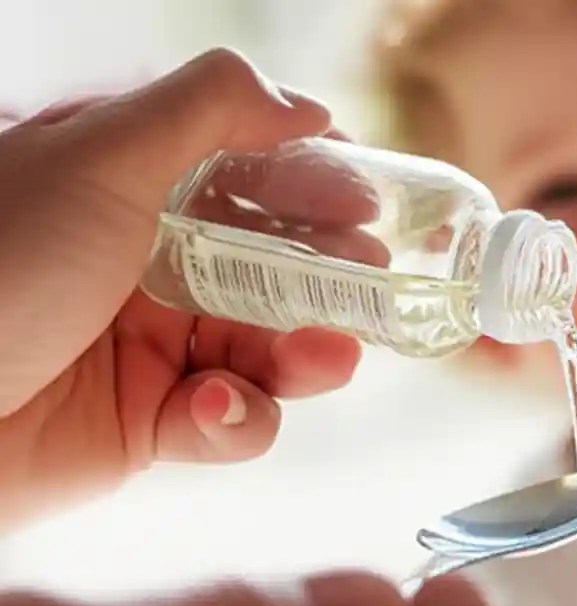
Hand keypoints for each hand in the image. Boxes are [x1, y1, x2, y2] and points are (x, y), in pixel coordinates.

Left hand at [0, 49, 365, 526]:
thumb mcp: (100, 159)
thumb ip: (208, 111)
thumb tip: (305, 105)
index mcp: (122, 190)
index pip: (239, 175)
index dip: (310, 185)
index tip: (367, 198)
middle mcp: (141, 265)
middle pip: (268, 266)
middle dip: (328, 275)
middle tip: (373, 278)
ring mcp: (149, 348)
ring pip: (267, 350)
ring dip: (307, 357)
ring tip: (327, 357)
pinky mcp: (150, 425)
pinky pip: (230, 421)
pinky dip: (240, 419)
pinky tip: (215, 408)